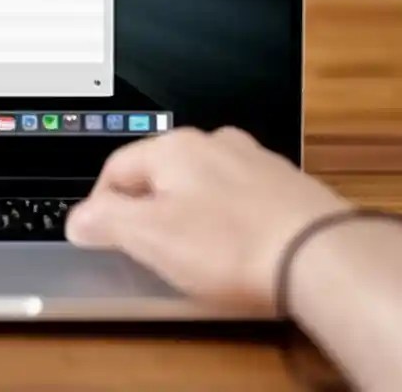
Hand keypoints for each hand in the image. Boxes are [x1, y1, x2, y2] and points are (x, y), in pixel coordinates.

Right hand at [66, 127, 348, 310]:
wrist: (319, 256)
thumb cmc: (236, 245)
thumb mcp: (149, 237)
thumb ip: (106, 221)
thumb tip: (82, 218)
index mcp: (174, 147)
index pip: (115, 169)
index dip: (100, 208)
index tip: (99, 236)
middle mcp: (215, 144)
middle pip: (160, 176)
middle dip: (148, 212)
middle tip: (146, 251)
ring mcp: (254, 163)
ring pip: (202, 188)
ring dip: (190, 218)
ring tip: (195, 257)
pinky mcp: (284, 188)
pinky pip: (238, 203)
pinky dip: (228, 225)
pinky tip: (234, 254)